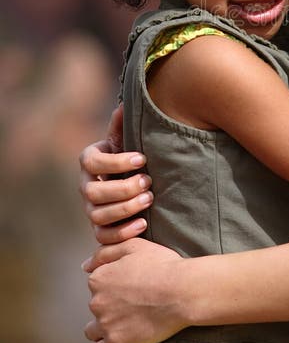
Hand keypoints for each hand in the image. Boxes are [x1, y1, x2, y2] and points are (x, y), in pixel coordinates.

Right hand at [79, 105, 153, 243]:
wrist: (133, 182)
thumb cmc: (131, 158)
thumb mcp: (126, 140)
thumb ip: (123, 126)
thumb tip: (125, 105)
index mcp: (89, 161)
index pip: (93, 163)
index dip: (117, 162)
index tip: (143, 159)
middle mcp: (85, 187)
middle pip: (93, 192)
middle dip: (122, 188)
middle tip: (149, 182)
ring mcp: (91, 210)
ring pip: (98, 215)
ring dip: (125, 209)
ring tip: (149, 200)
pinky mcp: (100, 230)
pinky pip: (104, 237)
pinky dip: (123, 233)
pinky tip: (143, 223)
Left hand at [83, 238, 183, 342]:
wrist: (182, 291)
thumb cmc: (162, 265)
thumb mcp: (134, 246)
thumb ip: (106, 252)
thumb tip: (85, 265)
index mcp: (99, 278)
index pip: (97, 285)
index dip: (113, 286)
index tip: (129, 288)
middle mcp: (96, 301)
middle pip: (96, 306)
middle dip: (110, 306)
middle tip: (134, 304)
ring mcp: (105, 324)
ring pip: (93, 331)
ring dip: (105, 328)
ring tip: (127, 324)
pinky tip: (119, 342)